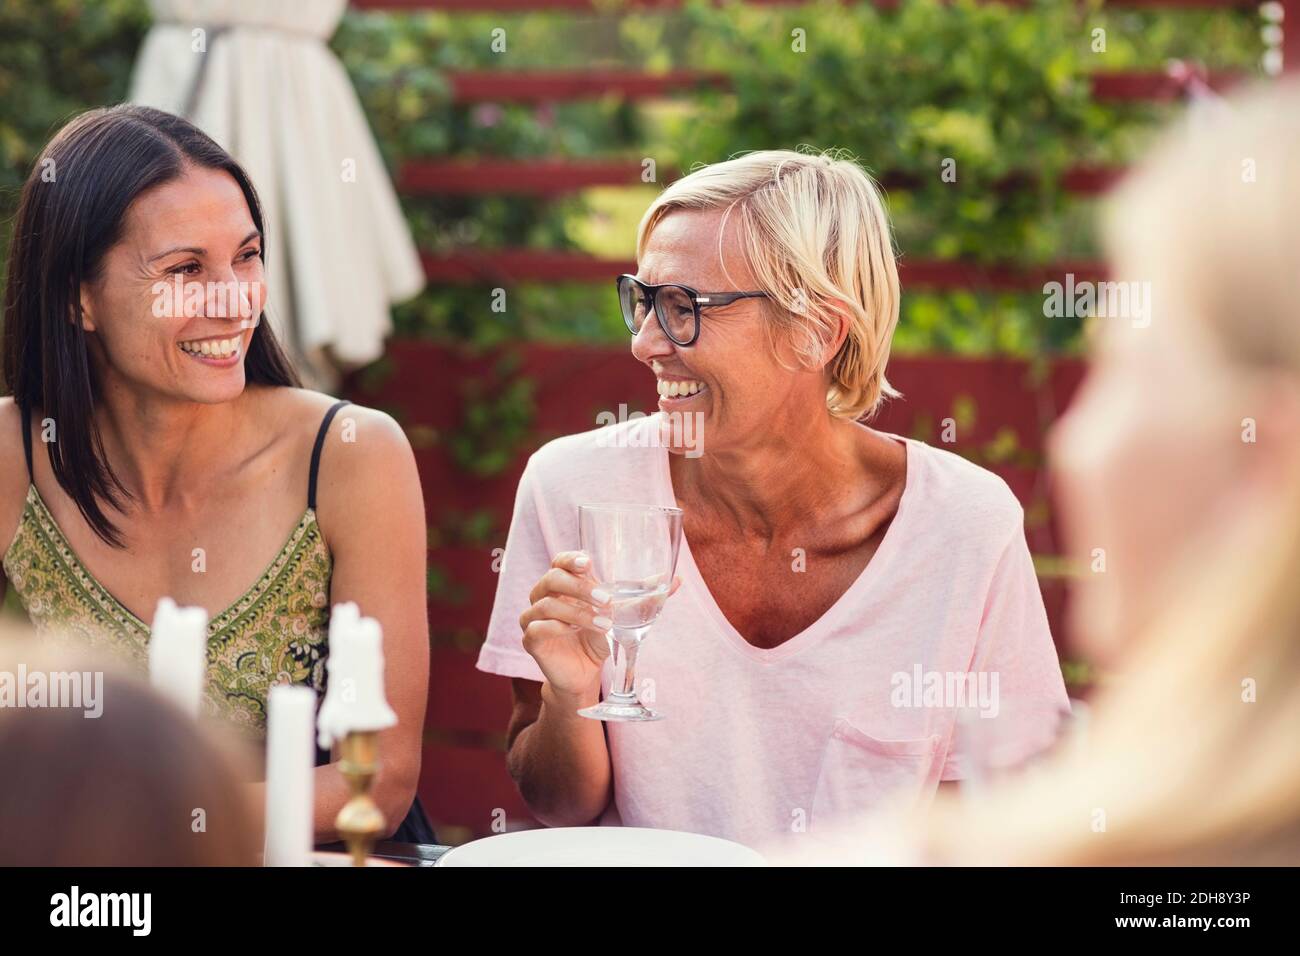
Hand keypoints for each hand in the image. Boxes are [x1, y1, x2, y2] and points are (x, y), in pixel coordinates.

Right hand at [519, 551, 679, 700]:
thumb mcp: (624, 616)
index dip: (571, 559)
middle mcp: (545, 595)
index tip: (589, 563)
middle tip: (605, 600)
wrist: (586, 672)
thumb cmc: (601, 636)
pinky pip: (538, 628)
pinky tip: (574, 632)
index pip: (560, 561)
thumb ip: (645, 597)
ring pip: (547, 604)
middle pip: (552, 579)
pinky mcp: (531, 639)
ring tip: (603, 624)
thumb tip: (675, 580)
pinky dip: (557, 627)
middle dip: (579, 588)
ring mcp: (534, 616)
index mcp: (565, 583)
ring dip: (577, 613)